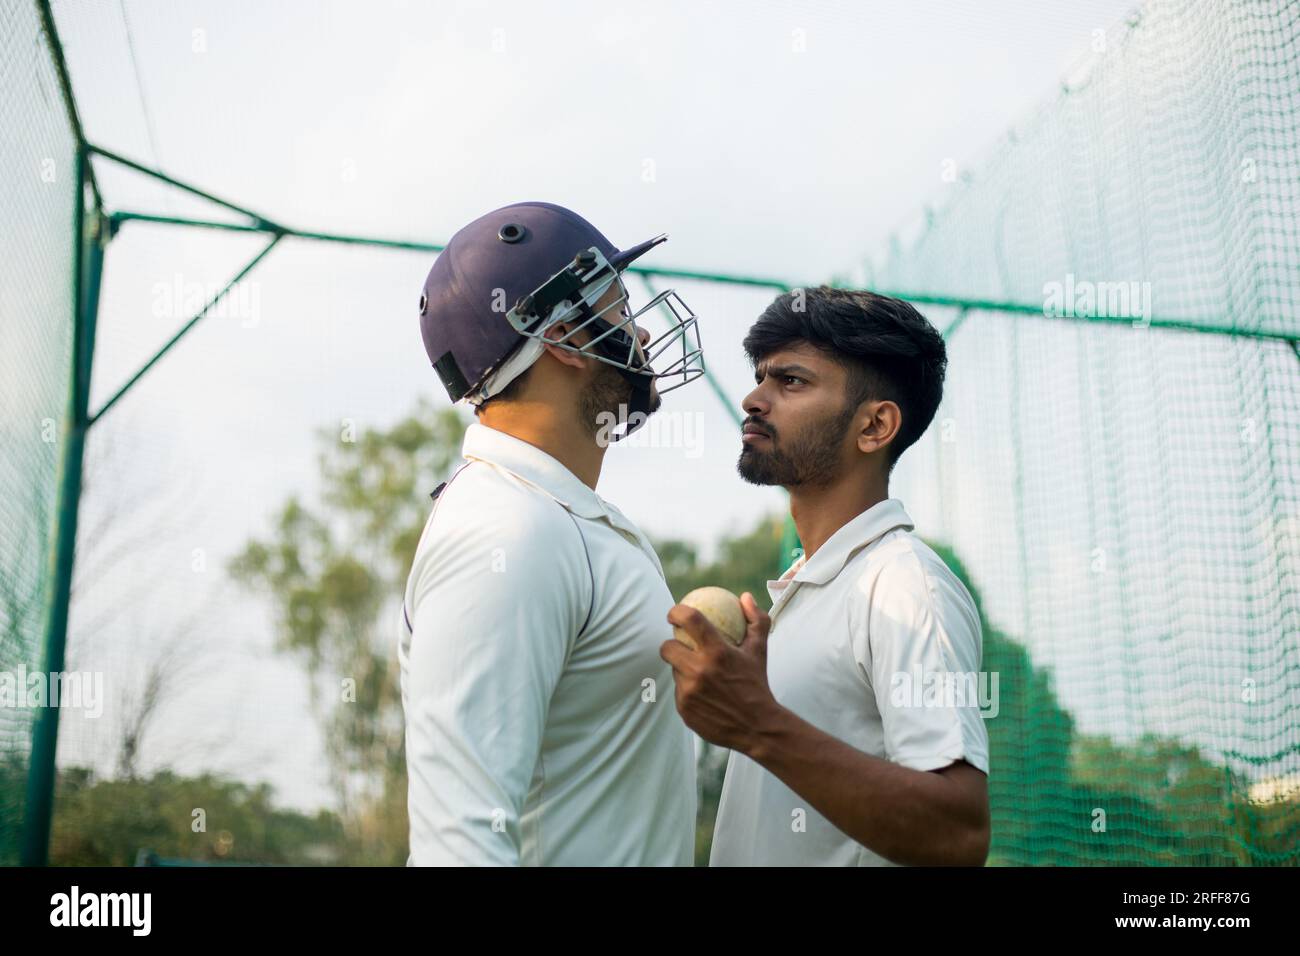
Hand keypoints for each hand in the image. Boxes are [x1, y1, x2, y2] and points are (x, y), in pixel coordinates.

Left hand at [660, 592, 780, 753]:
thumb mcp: (760, 651)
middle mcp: (699, 670)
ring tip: (698, 673)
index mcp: (717, 652)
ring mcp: (689, 691)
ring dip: (683, 670)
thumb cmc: (757, 684)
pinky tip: (701, 694)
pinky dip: (688, 691)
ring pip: (675, 672)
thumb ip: (756, 620)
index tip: (675, 613)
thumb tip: (745, 597)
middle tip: (680, 646)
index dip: (676, 612)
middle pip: (667, 648)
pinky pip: (679, 693)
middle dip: (671, 645)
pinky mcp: (684, 709)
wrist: (757, 727)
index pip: (689, 619)